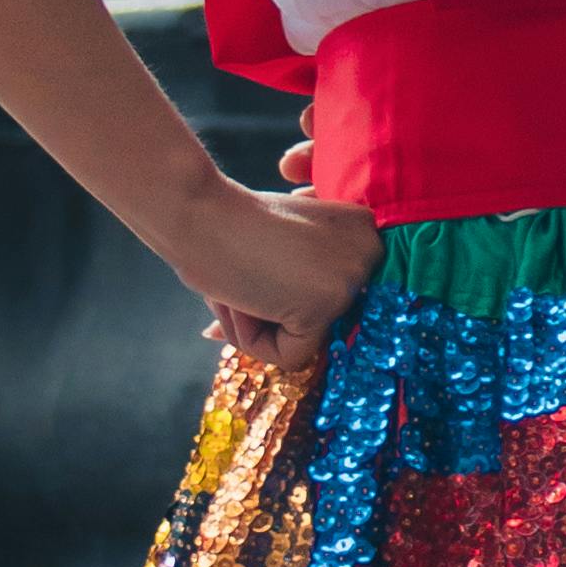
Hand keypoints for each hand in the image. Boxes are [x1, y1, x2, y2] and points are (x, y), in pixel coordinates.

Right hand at [178, 177, 380, 375]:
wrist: (195, 209)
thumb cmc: (223, 221)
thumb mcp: (281, 246)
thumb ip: (299, 279)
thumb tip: (289, 324)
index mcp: (362, 229)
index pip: (332, 297)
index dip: (282, 297)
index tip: (251, 277)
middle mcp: (370, 250)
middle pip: (322, 322)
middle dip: (267, 313)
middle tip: (237, 279)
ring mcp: (353, 278)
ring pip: (304, 342)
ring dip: (254, 325)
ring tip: (235, 284)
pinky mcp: (329, 304)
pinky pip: (291, 356)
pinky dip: (253, 340)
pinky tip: (239, 300)